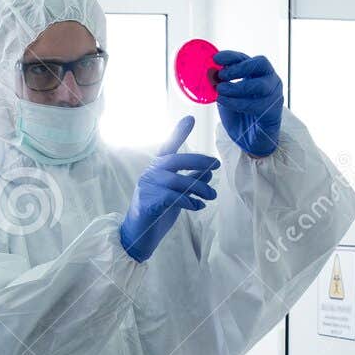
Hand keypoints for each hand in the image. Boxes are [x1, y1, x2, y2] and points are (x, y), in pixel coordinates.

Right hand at [119, 115, 218, 261]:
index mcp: (157, 169)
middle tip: (216, 165)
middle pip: (176, 160)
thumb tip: (208, 174)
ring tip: (212, 196)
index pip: (169, 147)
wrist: (139, 235)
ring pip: (178, 181)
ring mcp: (147, 187)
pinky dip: (189, 201)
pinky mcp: (148, 202)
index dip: (178, 133)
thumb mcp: (177, 194)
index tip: (189, 118)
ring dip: (199, 187)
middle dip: (198, 161)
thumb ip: (189, 181)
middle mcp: (150, 174)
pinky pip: (173, 197)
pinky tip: (198, 206)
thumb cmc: (158, 212)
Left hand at [214, 50, 282, 156]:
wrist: (250, 139)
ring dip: (237, 87)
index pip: (245, 58)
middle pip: (260, 64)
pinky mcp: (273, 111)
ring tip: (220, 90)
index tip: (215, 59)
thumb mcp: (225, 96)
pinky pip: (257, 104)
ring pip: (260, 85)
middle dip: (239, 68)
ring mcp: (274, 94)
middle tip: (221, 75)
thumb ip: (219, 85)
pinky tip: (224, 102)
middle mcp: (268, 79)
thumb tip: (207, 75)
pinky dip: (237, 103)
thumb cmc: (239, 115)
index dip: (231, 56)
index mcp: (256, 73)